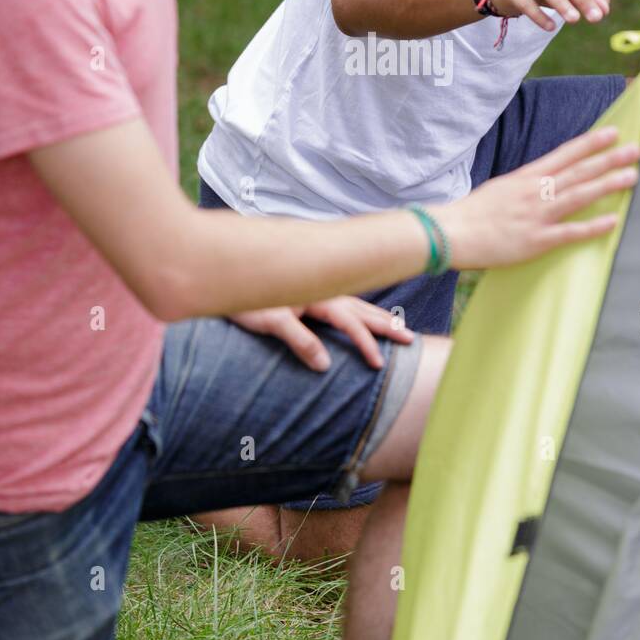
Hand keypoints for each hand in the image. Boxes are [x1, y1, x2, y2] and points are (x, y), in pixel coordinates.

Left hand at [230, 295, 412, 372]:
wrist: (228, 274)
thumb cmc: (246, 299)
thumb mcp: (271, 321)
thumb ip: (299, 340)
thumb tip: (325, 365)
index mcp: (319, 296)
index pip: (351, 322)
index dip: (366, 343)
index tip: (379, 364)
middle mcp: (323, 290)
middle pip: (363, 309)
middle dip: (387, 324)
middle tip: (411, 339)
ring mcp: (319, 290)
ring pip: (357, 303)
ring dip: (378, 316)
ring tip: (398, 326)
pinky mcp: (310, 294)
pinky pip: (345, 302)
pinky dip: (361, 310)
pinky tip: (364, 314)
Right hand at [433, 125, 639, 270]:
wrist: (452, 232)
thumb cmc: (471, 213)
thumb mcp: (501, 189)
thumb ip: (524, 186)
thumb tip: (543, 184)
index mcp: (527, 177)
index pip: (565, 154)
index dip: (590, 143)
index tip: (613, 133)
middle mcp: (536, 191)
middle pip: (579, 171)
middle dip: (609, 159)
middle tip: (635, 150)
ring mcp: (538, 214)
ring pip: (579, 195)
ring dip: (607, 185)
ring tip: (631, 176)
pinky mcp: (537, 240)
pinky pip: (570, 232)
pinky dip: (592, 226)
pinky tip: (613, 221)